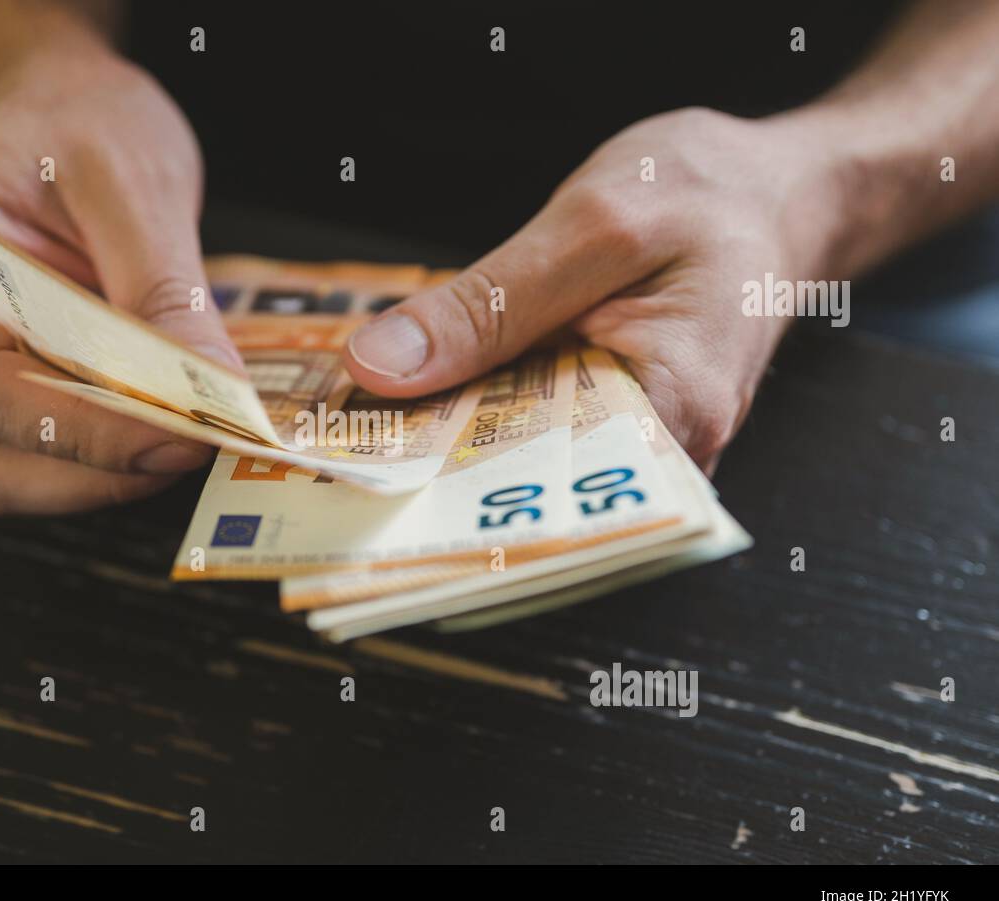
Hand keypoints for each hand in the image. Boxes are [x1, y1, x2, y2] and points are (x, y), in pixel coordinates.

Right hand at [0, 38, 240, 515]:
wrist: (58, 115)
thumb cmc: (77, 125)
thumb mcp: (135, 182)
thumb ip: (166, 293)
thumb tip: (212, 394)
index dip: (79, 428)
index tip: (178, 435)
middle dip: (95, 467)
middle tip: (199, 441)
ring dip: (98, 478)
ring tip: (184, 435)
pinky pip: (27, 463)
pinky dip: (97, 464)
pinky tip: (155, 430)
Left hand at [342, 107, 844, 471]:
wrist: (782, 190)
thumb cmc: (711, 194)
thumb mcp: (593, 226)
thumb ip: (488, 304)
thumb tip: (379, 367)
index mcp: (671, 414)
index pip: (538, 490)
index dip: (440, 491)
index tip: (356, 481)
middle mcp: (663, 454)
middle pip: (523, 487)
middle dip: (431, 475)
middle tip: (338, 456)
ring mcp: (641, 442)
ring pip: (524, 463)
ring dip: (449, 444)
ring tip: (362, 432)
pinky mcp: (616, 419)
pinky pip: (536, 433)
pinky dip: (482, 414)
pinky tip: (426, 398)